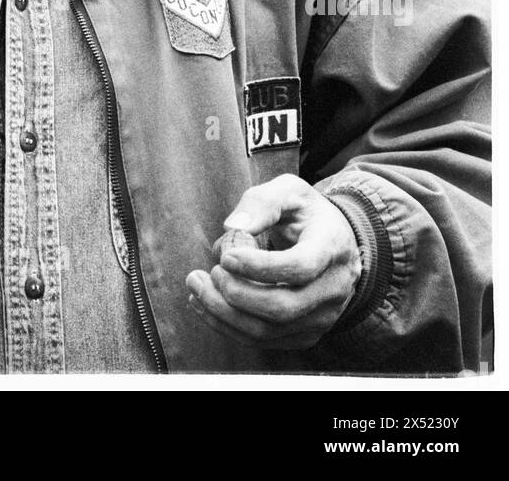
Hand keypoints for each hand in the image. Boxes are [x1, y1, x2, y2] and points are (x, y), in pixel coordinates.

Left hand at [186, 174, 361, 350]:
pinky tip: (206, 303)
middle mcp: (333, 289)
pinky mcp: (305, 333)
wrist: (333, 242)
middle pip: (283, 308)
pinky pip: (263, 340)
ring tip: (197, 288)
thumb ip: (262, 202)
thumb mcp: (289, 190)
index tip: (227, 257)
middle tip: (206, 273)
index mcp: (332, 247)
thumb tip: (232, 226)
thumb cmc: (305, 213)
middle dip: (236, 294)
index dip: (261, 267)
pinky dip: (228, 326)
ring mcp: (322, 317)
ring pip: (269, 331)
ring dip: (224, 314)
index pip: (301, 267)